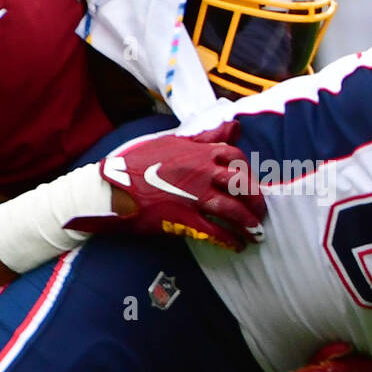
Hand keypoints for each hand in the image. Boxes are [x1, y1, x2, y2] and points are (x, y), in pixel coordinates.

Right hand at [65, 121, 265, 250]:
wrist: (111, 188)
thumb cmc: (137, 163)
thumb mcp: (171, 141)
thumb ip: (204, 137)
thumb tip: (233, 125)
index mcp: (198, 152)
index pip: (235, 156)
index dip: (247, 169)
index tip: (249, 180)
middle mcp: (201, 172)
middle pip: (241, 184)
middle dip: (255, 199)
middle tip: (260, 212)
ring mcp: (194, 196)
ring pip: (232, 209)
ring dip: (247, 223)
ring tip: (256, 234)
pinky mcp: (184, 219)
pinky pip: (214, 231)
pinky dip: (229, 239)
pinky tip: (237, 245)